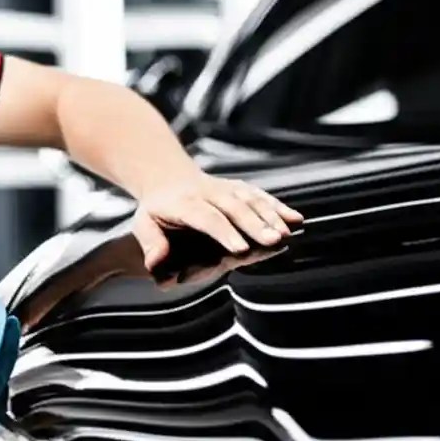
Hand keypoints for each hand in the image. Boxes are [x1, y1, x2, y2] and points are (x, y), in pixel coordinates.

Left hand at [133, 173, 303, 269]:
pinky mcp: (240, 188)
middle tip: (274, 241)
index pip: (207, 217)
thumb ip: (151, 243)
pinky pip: (260, 196)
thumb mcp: (143, 223)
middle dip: (255, 224)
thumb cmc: (156, 209)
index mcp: (184, 204)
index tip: (240, 250)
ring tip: (286, 234)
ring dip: (271, 216)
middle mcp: (208, 192)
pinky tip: (296, 220)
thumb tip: (155, 264)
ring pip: (251, 200)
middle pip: (235, 207)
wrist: (167, 177)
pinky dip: (278, 207)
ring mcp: (226, 188)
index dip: (224, 232)